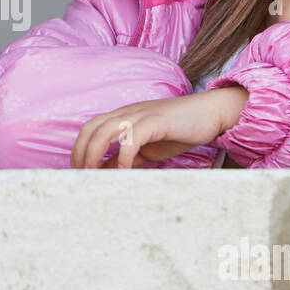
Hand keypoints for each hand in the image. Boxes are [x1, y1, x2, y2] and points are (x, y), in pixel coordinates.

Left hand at [70, 90, 239, 168]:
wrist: (211, 114)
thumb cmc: (179, 131)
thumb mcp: (147, 149)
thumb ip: (126, 158)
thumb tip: (106, 172)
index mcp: (122, 117)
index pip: (90, 129)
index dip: (79, 150)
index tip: (78, 174)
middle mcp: (127, 112)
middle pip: (91, 128)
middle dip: (80, 153)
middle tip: (81, 177)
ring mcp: (141, 114)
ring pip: (105, 130)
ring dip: (94, 153)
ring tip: (94, 175)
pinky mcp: (156, 120)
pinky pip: (132, 136)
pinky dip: (123, 155)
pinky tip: (124, 171)